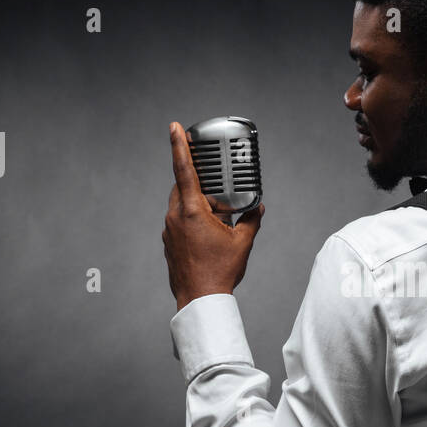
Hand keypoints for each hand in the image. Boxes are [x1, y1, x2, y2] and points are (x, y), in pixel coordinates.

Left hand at [162, 121, 264, 311]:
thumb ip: (251, 220)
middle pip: (182, 186)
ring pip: (180, 204)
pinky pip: (179, 221)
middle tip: (214, 183)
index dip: (179, 146)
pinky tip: (208, 234)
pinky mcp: (169, 242)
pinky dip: (192, 220)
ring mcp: (169, 230)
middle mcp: (175, 217)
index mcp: (192, 211)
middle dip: (197, 181)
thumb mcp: (242, 243)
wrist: (199, 299)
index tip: (174, 127)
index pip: (183, 169)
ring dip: (196, 203)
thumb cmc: (219, 272)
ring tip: (217, 216)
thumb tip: (257, 207)